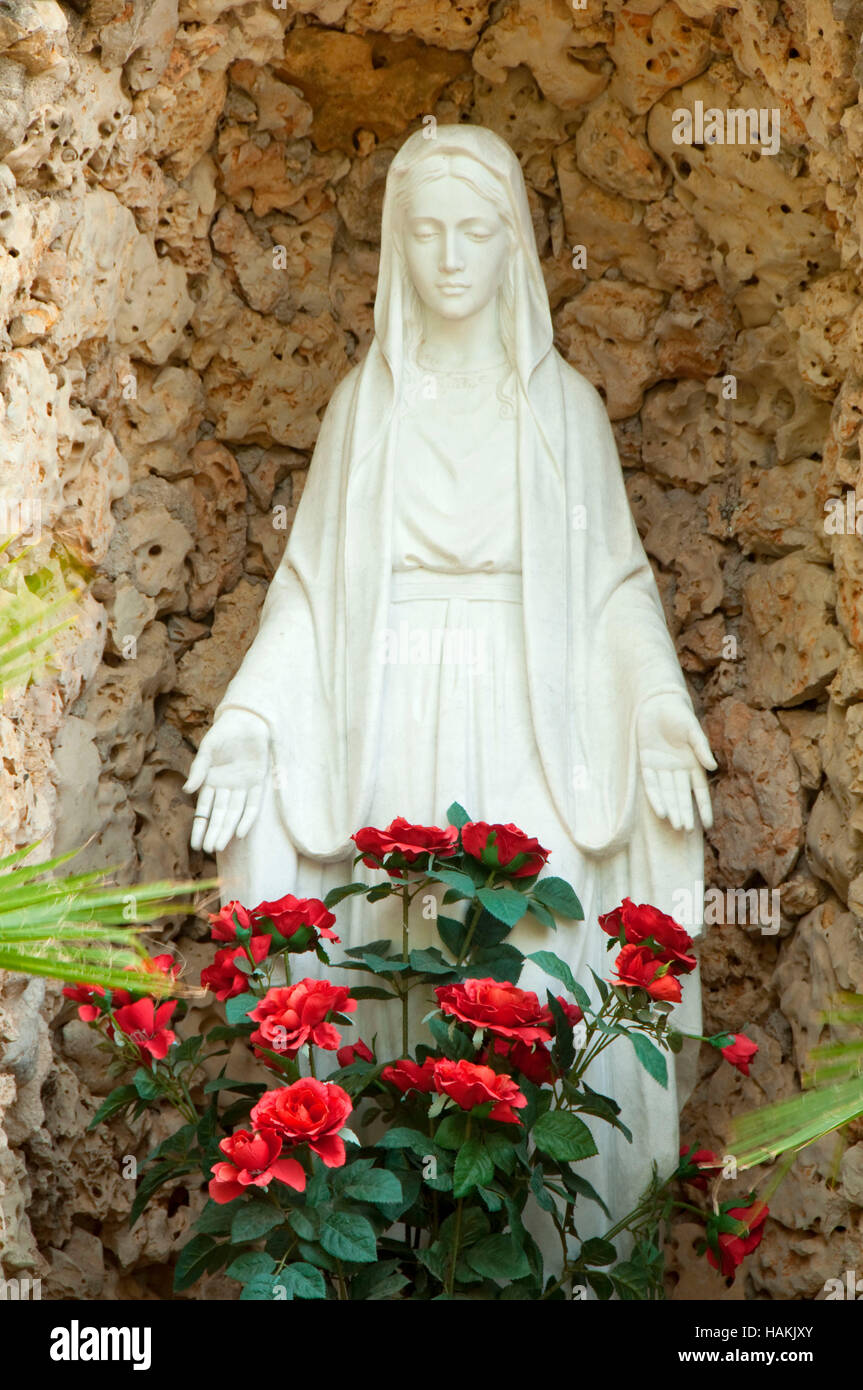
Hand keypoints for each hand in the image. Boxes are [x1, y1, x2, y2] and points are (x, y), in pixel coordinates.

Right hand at [184, 709, 269, 853]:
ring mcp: (242, 786)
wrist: (246, 719)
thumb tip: (187, 790)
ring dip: (227, 830)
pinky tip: (241, 833)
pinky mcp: (258, 782)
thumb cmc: (223, 733)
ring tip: (219, 846)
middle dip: (213, 832)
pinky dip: (247, 818)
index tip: (195, 844)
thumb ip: (198, 769)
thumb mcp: (207, 749)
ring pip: (233, 813)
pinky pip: (253, 804)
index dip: (200, 827)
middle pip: (219, 815)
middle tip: (208, 850)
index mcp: (210, 781)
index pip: (204, 810)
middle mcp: (226, 788)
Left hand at [637, 695, 715, 831]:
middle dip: (684, 812)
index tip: (708, 824)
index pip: (699, 790)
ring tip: (676, 825)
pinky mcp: (646, 763)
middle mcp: (677, 769)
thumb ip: (701, 748)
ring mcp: (661, 767)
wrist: (656, 702)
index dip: (704, 807)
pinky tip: (660, 812)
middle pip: (682, 795)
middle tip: (686, 830)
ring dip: (671, 809)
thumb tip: (713, 766)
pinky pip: (650, 784)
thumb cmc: (678, 714)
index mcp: (692, 763)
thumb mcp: (692, 729)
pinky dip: (655, 798)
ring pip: (667, 793)